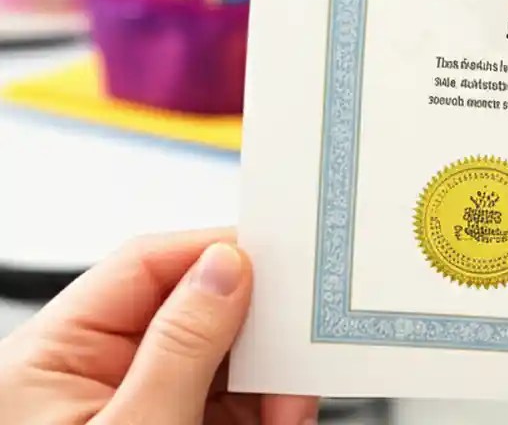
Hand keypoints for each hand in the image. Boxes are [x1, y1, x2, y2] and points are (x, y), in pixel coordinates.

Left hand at [0, 228, 317, 423]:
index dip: (215, 252)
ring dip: (273, 377)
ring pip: (226, 356)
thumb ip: (181, 348)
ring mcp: (140, 405)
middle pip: (196, 308)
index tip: (279, 256)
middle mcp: (96, 374)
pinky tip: (284, 416)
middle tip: (300, 346)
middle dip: (258, 330)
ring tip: (291, 407)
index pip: (144, 265)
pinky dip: (271, 405)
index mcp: (54, 356)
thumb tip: (226, 268)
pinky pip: (234, 398)